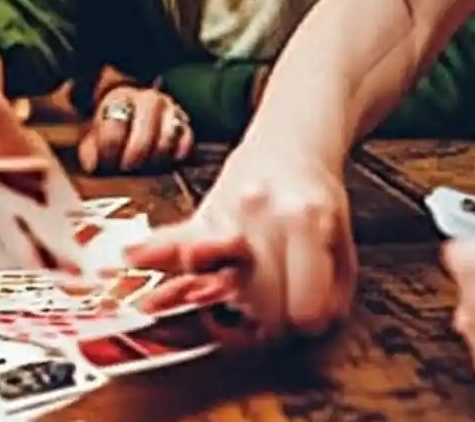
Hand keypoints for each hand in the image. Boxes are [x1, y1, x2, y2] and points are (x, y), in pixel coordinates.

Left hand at [78, 85, 193, 172]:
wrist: (133, 108)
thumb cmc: (111, 125)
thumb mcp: (94, 132)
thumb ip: (89, 149)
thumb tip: (91, 166)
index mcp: (120, 98)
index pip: (115, 128)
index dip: (109, 152)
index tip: (106, 163)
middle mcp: (148, 99)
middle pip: (143, 140)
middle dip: (132, 161)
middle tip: (126, 169)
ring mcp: (170, 108)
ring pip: (167, 141)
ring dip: (154, 160)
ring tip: (144, 167)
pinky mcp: (185, 120)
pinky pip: (186, 142)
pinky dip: (177, 155)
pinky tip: (165, 161)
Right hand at [124, 142, 356, 340]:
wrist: (287, 147)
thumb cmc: (314, 201)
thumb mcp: (342, 243)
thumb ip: (333, 290)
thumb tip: (308, 328)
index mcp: (306, 219)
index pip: (304, 309)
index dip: (308, 320)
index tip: (305, 314)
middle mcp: (261, 213)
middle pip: (261, 304)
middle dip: (270, 318)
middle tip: (276, 306)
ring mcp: (225, 214)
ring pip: (215, 282)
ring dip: (223, 302)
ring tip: (233, 298)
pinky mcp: (199, 217)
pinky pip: (169, 241)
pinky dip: (149, 252)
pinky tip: (131, 258)